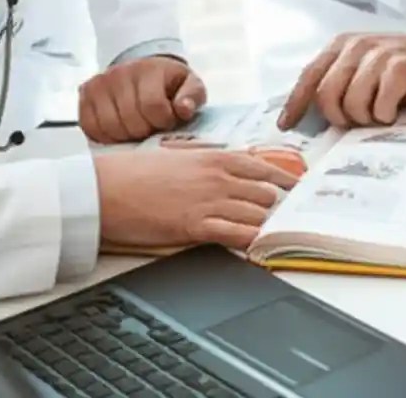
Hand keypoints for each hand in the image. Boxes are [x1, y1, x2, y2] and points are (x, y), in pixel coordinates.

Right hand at [79, 56, 206, 143]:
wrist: (143, 70)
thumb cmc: (168, 84)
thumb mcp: (190, 85)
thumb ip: (193, 96)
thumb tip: (183, 109)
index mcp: (149, 70)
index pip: (152, 106)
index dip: (162, 121)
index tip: (167, 120)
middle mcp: (120, 73)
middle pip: (129, 119)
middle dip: (144, 130)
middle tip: (151, 127)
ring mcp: (99, 84)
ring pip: (109, 125)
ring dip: (125, 136)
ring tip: (136, 129)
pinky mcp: (85, 94)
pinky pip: (89, 126)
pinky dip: (105, 135)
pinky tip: (119, 131)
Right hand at [94, 148, 299, 249]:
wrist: (105, 188)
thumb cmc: (137, 173)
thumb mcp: (181, 157)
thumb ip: (210, 163)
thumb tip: (233, 171)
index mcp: (217, 157)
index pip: (267, 170)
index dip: (287, 184)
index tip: (300, 192)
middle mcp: (219, 177)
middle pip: (267, 196)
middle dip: (277, 209)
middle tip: (286, 221)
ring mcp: (209, 201)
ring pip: (257, 215)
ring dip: (265, 227)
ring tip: (274, 237)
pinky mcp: (196, 226)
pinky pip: (237, 235)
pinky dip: (251, 242)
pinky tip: (257, 247)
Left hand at [277, 33, 405, 129]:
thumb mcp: (368, 67)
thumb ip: (342, 81)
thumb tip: (312, 114)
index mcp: (343, 44)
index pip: (308, 76)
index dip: (294, 104)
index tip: (285, 125)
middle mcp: (357, 46)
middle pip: (325, 96)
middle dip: (338, 118)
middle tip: (358, 122)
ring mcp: (378, 56)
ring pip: (351, 105)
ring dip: (366, 119)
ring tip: (382, 114)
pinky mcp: (399, 69)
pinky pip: (379, 107)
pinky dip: (386, 116)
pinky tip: (396, 111)